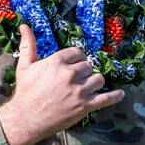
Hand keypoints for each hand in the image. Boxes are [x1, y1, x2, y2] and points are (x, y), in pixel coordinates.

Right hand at [0, 24, 124, 144]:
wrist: (25, 119)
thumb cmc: (25, 92)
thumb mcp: (24, 66)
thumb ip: (28, 45)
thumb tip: (24, 26)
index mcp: (57, 62)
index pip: (78, 53)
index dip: (76, 59)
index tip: (73, 65)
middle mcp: (70, 74)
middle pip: (88, 66)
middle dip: (84, 72)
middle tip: (76, 80)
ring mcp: (79, 91)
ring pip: (98, 79)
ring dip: (94, 82)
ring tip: (87, 87)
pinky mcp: (85, 106)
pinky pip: (106, 98)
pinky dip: (115, 96)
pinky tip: (120, 94)